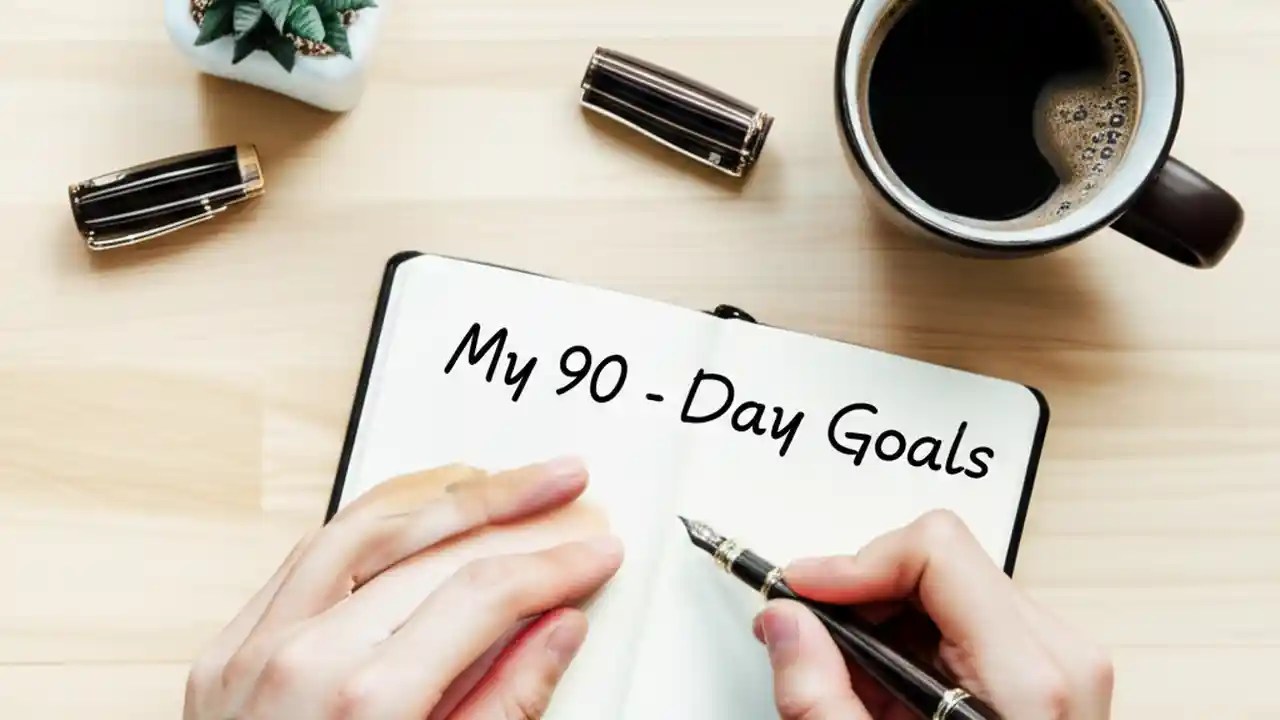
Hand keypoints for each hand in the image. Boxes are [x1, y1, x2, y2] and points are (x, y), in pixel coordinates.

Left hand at [184, 457, 621, 719]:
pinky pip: (302, 556)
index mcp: (368, 705)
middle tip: (564, 482)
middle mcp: (304, 660)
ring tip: (496, 476)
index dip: (553, 564)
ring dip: (440, 492)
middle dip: (512, 506)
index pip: (485, 595)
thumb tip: (558, 631)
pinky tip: (407, 508)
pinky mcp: (226, 650)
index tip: (596, 550)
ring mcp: (254, 649)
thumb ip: (505, 705)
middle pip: (431, 546)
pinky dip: (365, 520)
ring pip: (362, 528)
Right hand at [754, 510, 1112, 719]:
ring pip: (949, 584)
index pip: (935, 550)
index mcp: (1028, 679)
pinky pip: (967, 617)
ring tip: (854, 681)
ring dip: (884, 619)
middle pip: (939, 561)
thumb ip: (818, 693)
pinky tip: (889, 688)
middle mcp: (1059, 659)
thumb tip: (785, 622)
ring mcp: (1060, 663)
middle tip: (813, 638)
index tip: (804, 591)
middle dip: (862, 593)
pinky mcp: (1049, 672)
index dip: (855, 562)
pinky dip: (912, 639)